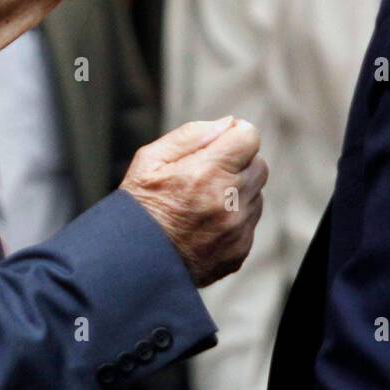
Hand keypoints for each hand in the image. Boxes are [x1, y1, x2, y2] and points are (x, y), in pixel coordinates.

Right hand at [120, 116, 267, 287]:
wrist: (131, 265)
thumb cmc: (137, 208)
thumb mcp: (150, 160)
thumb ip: (192, 135)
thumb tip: (228, 123)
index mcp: (208, 173)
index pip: (249, 137)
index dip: (235, 135)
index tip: (221, 144)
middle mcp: (228, 202)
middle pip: (258, 164)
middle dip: (238, 163)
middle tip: (208, 173)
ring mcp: (237, 230)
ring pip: (256, 195)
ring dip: (237, 192)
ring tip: (203, 202)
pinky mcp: (239, 251)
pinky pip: (250, 223)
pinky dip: (234, 219)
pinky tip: (205, 225)